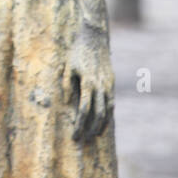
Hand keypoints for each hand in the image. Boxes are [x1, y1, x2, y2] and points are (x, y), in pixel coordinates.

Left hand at [64, 20, 114, 140]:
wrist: (94, 37)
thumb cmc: (77, 52)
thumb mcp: (67, 67)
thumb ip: (66, 86)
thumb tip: (67, 104)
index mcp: (88, 83)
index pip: (84, 110)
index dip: (79, 125)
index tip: (75, 135)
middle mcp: (100, 85)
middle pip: (98, 114)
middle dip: (91, 129)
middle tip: (84, 139)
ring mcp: (108, 84)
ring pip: (108, 110)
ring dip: (101, 124)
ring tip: (95, 134)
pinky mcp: (111, 82)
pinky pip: (111, 101)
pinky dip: (108, 113)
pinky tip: (103, 120)